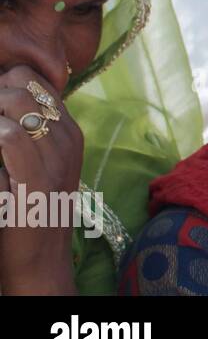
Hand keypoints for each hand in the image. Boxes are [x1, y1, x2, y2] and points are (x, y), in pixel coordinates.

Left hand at [0, 65, 81, 293]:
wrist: (39, 260)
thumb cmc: (30, 210)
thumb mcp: (40, 166)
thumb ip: (31, 134)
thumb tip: (5, 101)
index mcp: (69, 131)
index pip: (35, 79)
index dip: (5, 83)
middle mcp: (67, 139)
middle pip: (23, 82)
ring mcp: (55, 159)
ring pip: (15, 102)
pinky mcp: (36, 180)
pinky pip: (10, 137)